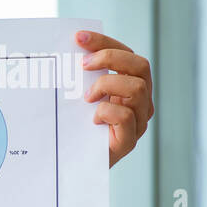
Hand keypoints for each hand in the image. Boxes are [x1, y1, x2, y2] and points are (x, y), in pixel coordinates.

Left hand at [77, 30, 153, 167]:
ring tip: (86, 98)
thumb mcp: (76, 99)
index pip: (126, 55)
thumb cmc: (75, 130)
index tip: (78, 37)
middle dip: (110, 58)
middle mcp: (139, 102)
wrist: (72, 169)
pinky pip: (126, 116)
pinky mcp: (128, 142)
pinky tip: (92, 119)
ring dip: (107, 86)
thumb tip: (66, 53)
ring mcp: (138, 122)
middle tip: (82, 65)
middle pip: (140, 66)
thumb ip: (80, 79)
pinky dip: (107, 112)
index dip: (104, 42)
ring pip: (137, 88)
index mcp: (129, 86)